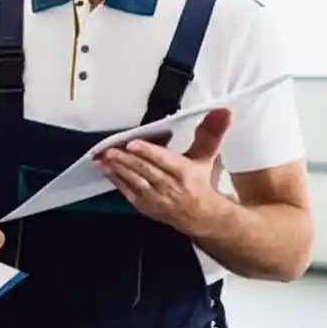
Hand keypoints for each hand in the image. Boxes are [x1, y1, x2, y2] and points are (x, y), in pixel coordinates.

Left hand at [93, 108, 233, 235]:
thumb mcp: (207, 157)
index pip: (164, 161)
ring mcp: (155, 198)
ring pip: (135, 181)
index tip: (132, 143)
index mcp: (185, 173)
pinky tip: (105, 169)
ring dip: (118, 169)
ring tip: (103, 157)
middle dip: (126, 159)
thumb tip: (223, 110)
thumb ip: (211, 133)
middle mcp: (170, 187)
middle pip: (146, 171)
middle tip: (109, 149)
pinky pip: (128, 192)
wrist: (200, 217)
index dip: (148, 152)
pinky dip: (116, 180)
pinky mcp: (144, 206)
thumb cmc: (200, 181)